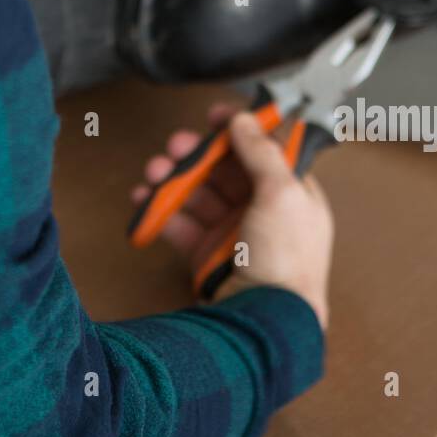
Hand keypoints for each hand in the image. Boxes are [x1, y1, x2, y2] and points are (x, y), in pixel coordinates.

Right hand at [131, 105, 333, 328]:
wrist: (264, 321)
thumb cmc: (286, 260)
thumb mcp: (282, 194)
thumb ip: (261, 152)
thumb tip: (246, 119)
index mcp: (292, 194)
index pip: (264, 151)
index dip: (240, 130)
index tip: (216, 115)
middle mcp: (263, 211)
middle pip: (225, 170)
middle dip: (197, 154)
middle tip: (176, 144)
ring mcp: (233, 233)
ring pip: (198, 195)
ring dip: (173, 179)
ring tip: (153, 170)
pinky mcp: (206, 254)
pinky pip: (180, 224)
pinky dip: (160, 211)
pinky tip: (144, 200)